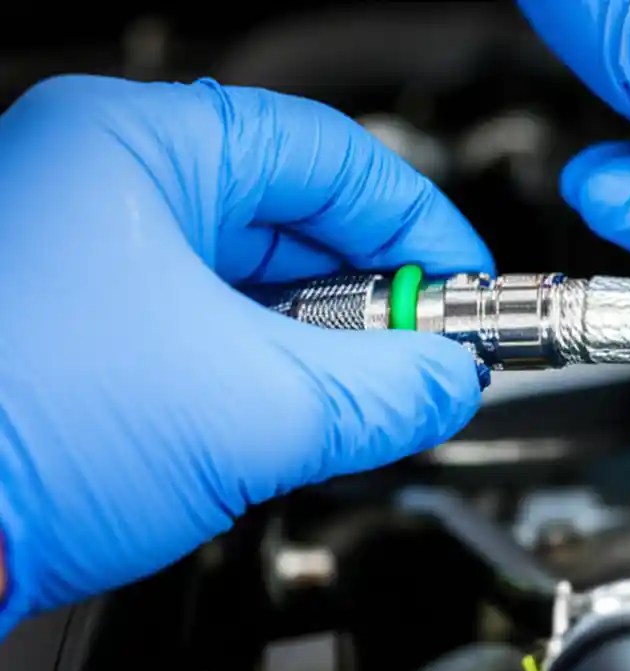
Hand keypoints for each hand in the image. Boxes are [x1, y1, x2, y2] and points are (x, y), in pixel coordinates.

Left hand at [0, 76, 489, 634]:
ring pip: (245, 273)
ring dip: (315, 335)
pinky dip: (256, 359)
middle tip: (421, 350)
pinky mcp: (67, 318)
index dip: (415, 220)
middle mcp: (94, 179)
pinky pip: (199, 317)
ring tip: (355, 390)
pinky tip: (283, 405)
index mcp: (131, 146)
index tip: (458, 280)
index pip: (326, 153)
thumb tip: (447, 383)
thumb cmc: (15, 437)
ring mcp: (73, 247)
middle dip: (370, 291)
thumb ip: (388, 390)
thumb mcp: (257, 408)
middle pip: (289, 213)